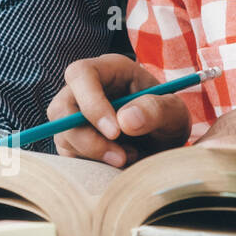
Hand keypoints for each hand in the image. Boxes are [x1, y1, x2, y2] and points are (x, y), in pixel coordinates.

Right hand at [48, 54, 191, 165]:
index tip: (115, 132)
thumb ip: (156, 109)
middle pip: (61, 109)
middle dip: (87, 139)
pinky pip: (69, 156)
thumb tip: (126, 120)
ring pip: (63, 136)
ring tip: (129, 157)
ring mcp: (74, 117)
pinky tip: (117, 163)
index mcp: (108, 70)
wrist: (164, 144)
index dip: (91, 103)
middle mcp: (84, 90)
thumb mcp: (174, 112)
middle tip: (120, 157)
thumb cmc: (167, 120)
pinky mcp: (72, 141)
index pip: (81, 75)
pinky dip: (93, 165)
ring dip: (95, 155)